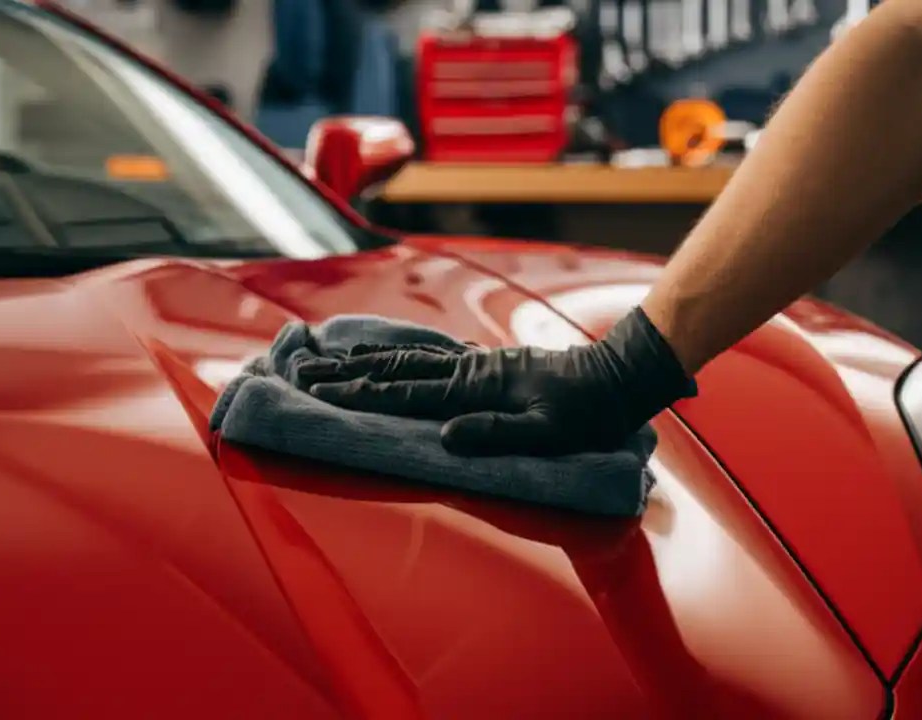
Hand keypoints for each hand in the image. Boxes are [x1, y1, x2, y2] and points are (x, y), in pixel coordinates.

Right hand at [296, 308, 696, 455]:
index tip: (319, 390)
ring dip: (369, 360)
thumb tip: (446, 438)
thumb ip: (497, 435)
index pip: (405, 393)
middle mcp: (469, 373)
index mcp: (475, 391)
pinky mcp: (489, 366)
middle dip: (349, 373)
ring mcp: (478, 366)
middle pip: (397, 369)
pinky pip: (434, 356)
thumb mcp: (548, 434)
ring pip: (411, 358)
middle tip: (305, 372)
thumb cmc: (587, 414)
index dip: (360, 393)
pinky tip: (391, 356)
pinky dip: (403, 354)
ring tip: (332, 358)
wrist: (616, 378)